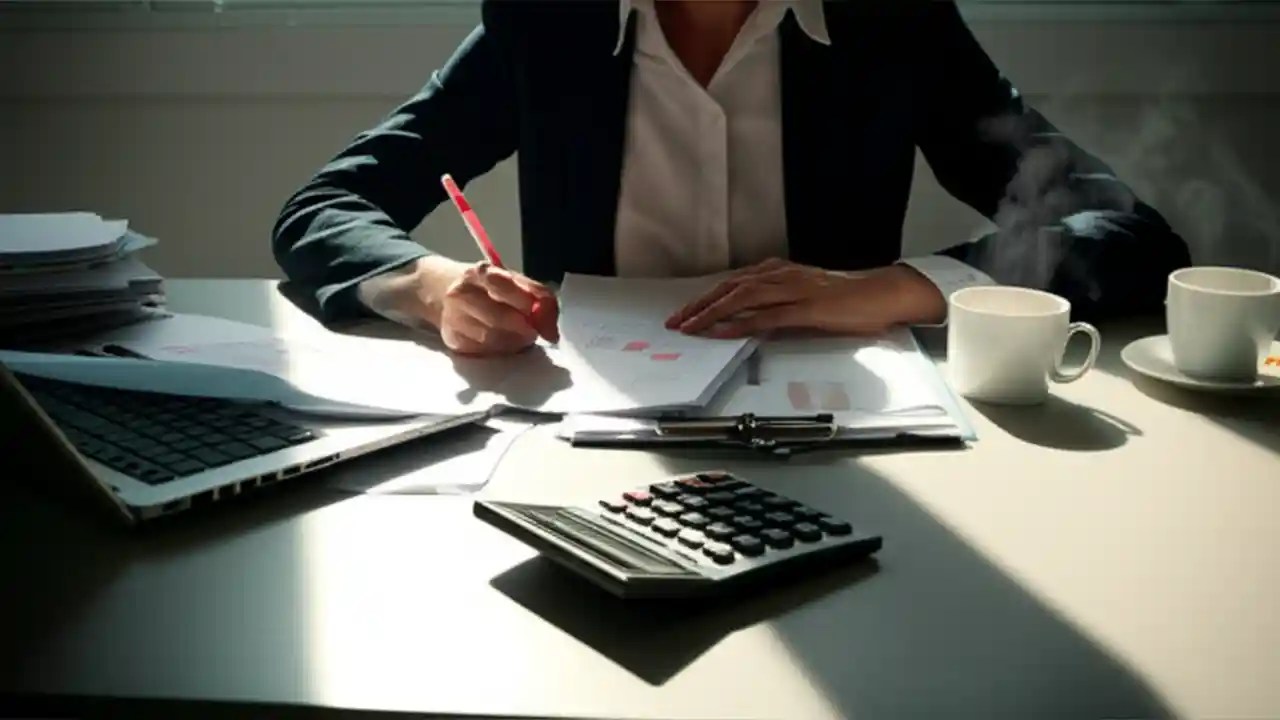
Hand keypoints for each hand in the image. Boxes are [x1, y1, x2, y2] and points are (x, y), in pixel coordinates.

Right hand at [364, 256, 558, 354]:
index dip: (533, 309)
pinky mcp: (451, 339)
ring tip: (518, 336)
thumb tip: (552, 331)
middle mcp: (462, 293)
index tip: (547, 325)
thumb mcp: (512, 280)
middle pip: (500, 318)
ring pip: (492, 338)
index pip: (510, 289)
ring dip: (513, 342)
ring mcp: (453, 317)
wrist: (441, 290)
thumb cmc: (488, 288)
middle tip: (533, 333)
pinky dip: (498, 350)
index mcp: (481, 272)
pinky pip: (483, 351)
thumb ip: (538, 297)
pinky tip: (500, 341)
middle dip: (523, 329)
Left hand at [665, 259, 945, 338]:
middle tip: (675, 322)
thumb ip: (777, 305)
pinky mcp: (807, 309)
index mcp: (779, 272)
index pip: (733, 283)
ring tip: (690, 327)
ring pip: (742, 298)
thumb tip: (748, 321)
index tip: (684, 313)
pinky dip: (742, 324)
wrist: (882, 294)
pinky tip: (724, 333)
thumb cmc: (846, 300)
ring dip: (712, 314)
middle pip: (730, 288)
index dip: (705, 298)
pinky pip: (767, 317)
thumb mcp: (803, 298)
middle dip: (699, 305)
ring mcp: (794, 290)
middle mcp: (781, 276)